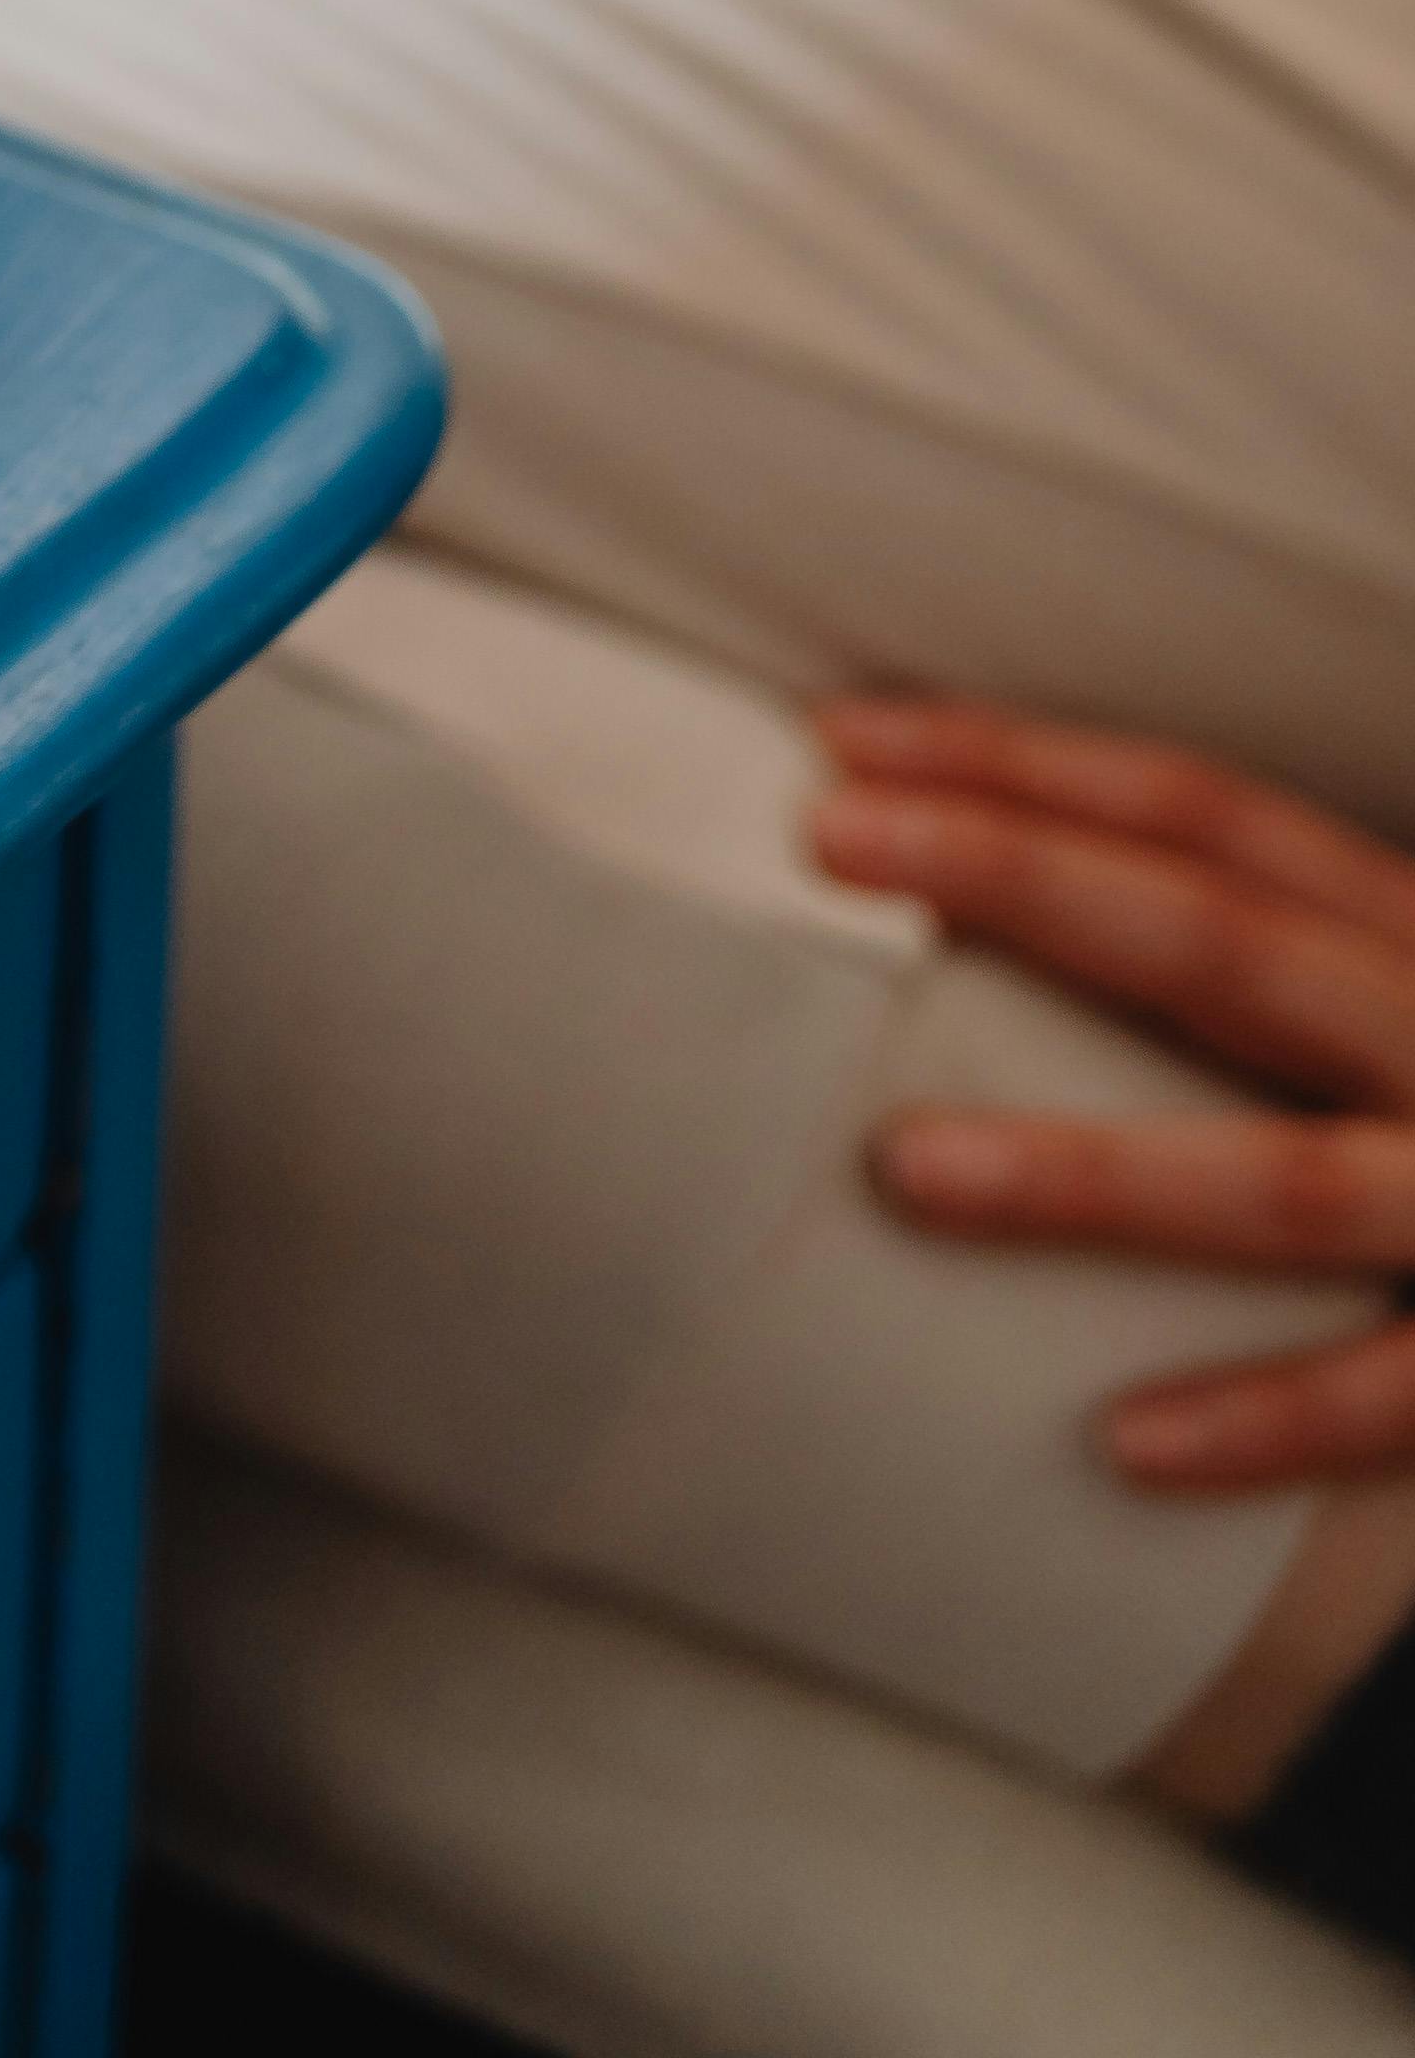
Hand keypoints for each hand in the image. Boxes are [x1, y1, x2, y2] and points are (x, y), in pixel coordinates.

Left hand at [814, 696, 1414, 1486]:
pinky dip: (1270, 1415)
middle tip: (826, 844)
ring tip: (906, 1170)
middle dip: (1023, 874)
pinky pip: (1400, 1395)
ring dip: (1094, 1173)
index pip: (1209, 814)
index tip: (845, 742)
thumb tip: (1016, 910)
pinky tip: (1125, 1441)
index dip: (1029, 765)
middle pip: (1223, 938)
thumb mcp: (1408, 999)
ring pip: (1289, 1179)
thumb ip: (1279, 965)